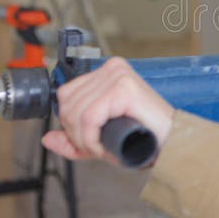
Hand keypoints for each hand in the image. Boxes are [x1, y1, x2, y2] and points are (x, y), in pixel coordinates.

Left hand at [42, 57, 174, 165]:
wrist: (171, 145)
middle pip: (67, 103)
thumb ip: (74, 138)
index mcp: (107, 72)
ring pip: (76, 112)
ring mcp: (118, 76)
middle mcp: (113, 68)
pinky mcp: (124, 88)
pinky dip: (91, 139)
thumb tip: (47, 138)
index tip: (85, 139)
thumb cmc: (144, 138)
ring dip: (84, 140)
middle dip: (75, 134)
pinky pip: (89, 117)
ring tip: (101, 149)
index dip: (69, 123)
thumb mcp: (101, 138)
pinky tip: (104, 147)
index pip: (66, 93)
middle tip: (94, 147)